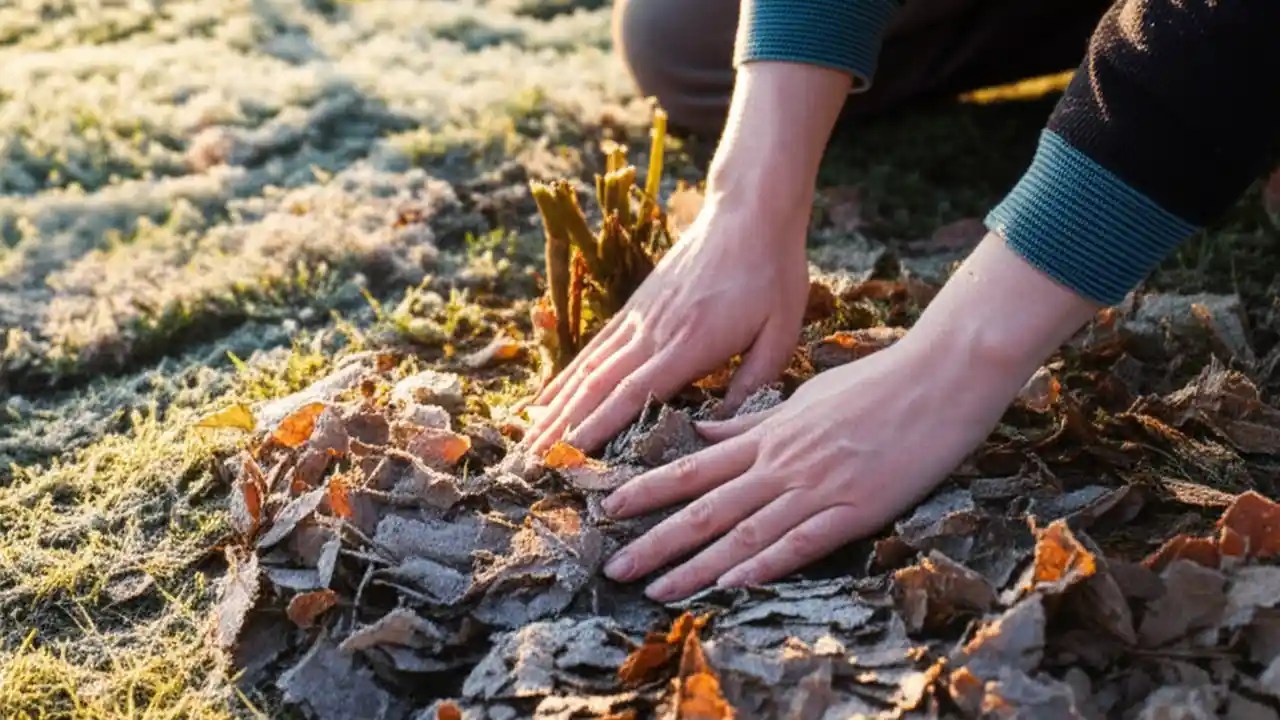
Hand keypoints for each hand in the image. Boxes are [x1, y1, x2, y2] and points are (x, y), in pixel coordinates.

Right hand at [523, 196, 809, 453]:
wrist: (748, 211)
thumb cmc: (772, 273)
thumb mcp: (782, 332)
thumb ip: (755, 382)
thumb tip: (725, 427)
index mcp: (689, 344)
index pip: (633, 395)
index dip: (598, 428)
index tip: (570, 459)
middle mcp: (652, 332)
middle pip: (596, 387)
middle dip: (562, 428)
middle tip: (531, 463)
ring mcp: (638, 317)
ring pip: (587, 368)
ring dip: (555, 407)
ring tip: (526, 440)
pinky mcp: (635, 306)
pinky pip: (594, 347)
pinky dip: (566, 376)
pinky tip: (547, 397)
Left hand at [599, 234, 1100, 600]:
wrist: (940, 377)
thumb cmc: (875, 384)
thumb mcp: (804, 397)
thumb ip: (754, 421)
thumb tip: (707, 430)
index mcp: (769, 435)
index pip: (694, 466)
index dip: (648, 489)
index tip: (609, 507)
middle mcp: (781, 464)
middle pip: (706, 508)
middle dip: (656, 541)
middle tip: (613, 568)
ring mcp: (816, 488)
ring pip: (742, 533)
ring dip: (696, 567)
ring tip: (656, 590)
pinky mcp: (854, 509)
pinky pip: (799, 543)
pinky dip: (763, 565)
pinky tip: (731, 585)